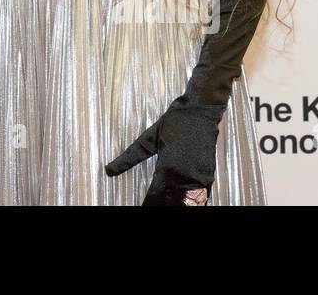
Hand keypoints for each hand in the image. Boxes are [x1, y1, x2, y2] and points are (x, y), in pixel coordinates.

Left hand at [104, 96, 224, 205]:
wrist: (201, 111)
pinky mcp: (208, 175)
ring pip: (188, 203)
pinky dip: (194, 203)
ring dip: (177, 204)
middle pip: (172, 202)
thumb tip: (109, 169)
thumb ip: (130, 157)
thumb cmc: (174, 122)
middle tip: (153, 204)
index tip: (141, 207)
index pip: (155, 196)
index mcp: (166, 167)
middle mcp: (183, 176)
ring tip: (168, 203)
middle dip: (163, 204)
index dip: (147, 204)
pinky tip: (185, 203)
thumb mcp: (149, 138)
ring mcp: (198, 177)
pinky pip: (202, 197)